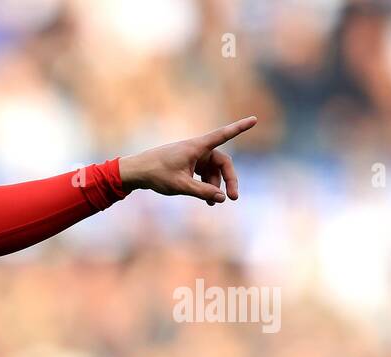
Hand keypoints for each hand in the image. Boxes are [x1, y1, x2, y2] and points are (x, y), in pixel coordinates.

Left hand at [119, 116, 256, 204]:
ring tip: (213, 203)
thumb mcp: (181, 186)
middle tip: (233, 197)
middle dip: (228, 180)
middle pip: (222, 163)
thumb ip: (202, 192)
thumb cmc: (157, 174)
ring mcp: (194, 156)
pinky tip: (208, 199)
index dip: (239, 128)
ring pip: (213, 171)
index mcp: (197, 147)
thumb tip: (223, 198)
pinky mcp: (189, 163)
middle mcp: (198, 149)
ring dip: (215, 186)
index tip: (254, 119)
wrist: (137, 171)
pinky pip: (204, 174)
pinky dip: (206, 185)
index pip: (223, 135)